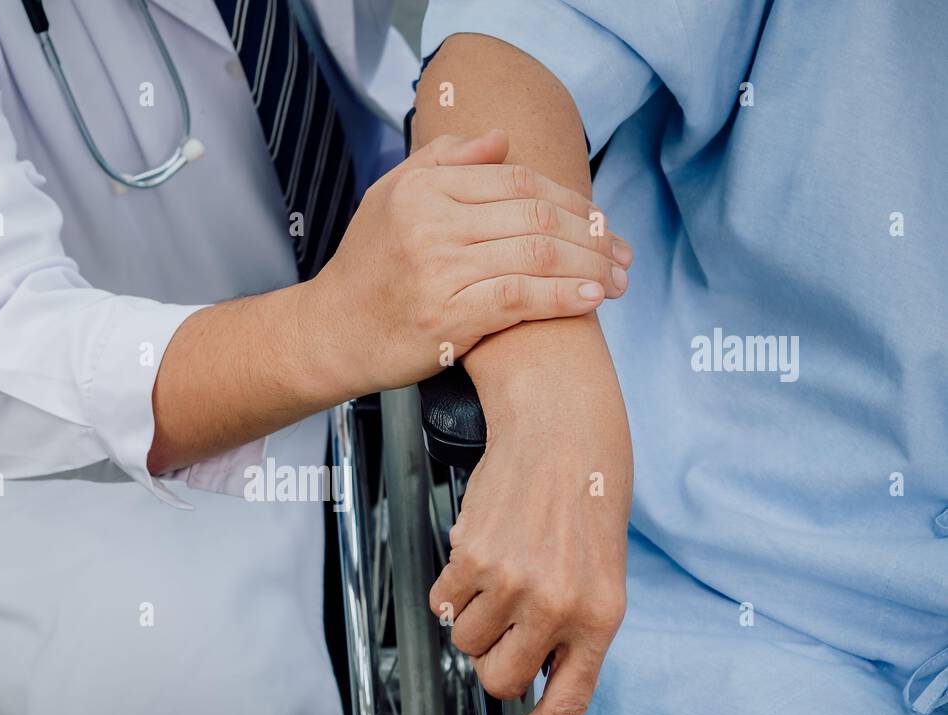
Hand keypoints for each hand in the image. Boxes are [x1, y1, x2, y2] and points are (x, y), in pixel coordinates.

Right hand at [305, 130, 630, 396]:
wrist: (330, 334)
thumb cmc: (365, 269)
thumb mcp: (390, 197)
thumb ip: (444, 160)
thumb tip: (502, 140)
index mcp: (424, 188)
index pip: (518, 181)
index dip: (572, 200)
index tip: (602, 221)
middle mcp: (432, 224)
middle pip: (537, 216)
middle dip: (593, 235)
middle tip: (624, 254)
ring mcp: (440, 270)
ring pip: (537, 255)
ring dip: (591, 267)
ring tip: (619, 280)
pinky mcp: (448, 317)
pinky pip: (522, 298)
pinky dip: (564, 296)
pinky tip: (591, 298)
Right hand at [428, 319, 631, 714]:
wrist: (561, 431)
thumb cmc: (584, 497)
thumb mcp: (601, 572)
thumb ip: (573, 628)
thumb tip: (533, 675)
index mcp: (601, 617)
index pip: (566, 700)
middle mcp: (559, 606)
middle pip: (499, 678)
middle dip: (492, 662)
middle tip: (501, 628)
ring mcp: (514, 584)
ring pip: (466, 641)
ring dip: (471, 618)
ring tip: (497, 576)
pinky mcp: (475, 558)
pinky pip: (444, 602)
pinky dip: (452, 587)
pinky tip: (478, 555)